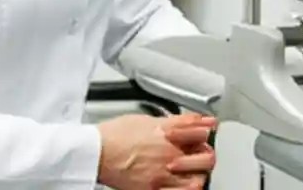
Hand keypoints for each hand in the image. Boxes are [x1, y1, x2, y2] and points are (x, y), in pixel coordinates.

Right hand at [96, 113, 217, 189]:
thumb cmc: (115, 135)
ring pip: (198, 179)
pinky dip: (185, 189)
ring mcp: (162, 175)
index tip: (205, 132)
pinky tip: (181, 184)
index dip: (206, 131)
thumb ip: (177, 121)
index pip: (203, 132)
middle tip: (200, 152)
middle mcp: (169, 155)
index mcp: (168, 134)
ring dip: (198, 174)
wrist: (95, 152)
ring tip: (191, 171)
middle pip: (207, 157)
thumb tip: (199, 120)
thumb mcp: (148, 119)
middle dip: (206, 153)